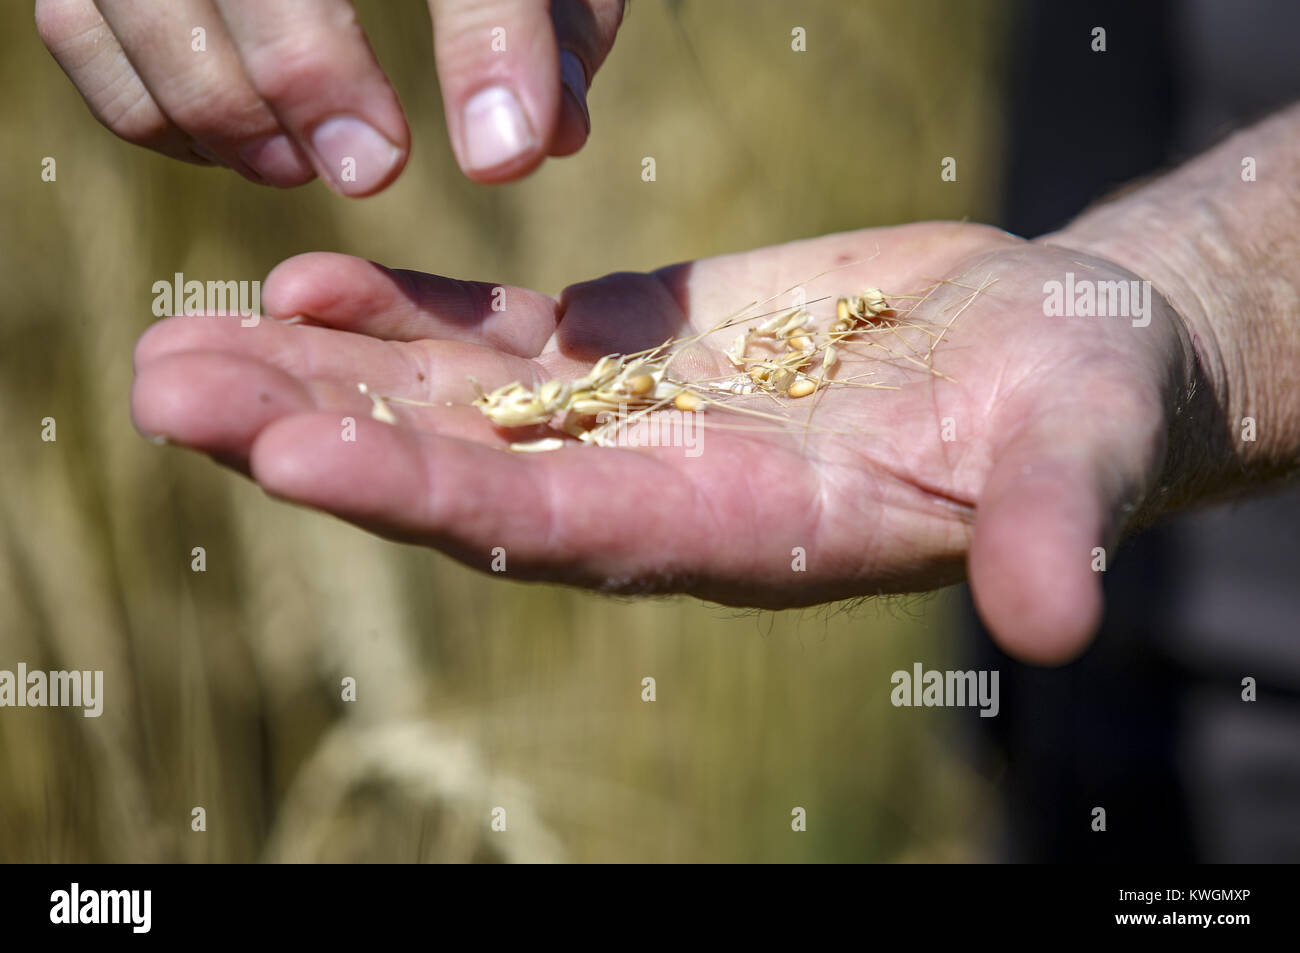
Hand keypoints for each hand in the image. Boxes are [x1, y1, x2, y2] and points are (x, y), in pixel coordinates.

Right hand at [37, 0, 624, 192]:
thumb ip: (550, 22)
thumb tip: (549, 136)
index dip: (488, 45)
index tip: (503, 158)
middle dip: (306, 70)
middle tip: (373, 169)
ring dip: (214, 104)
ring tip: (294, 168)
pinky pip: (77, 25)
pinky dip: (146, 107)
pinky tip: (231, 146)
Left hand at [131, 222, 1202, 663]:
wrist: (1055, 351)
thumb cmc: (1083, 408)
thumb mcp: (1080, 460)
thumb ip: (1050, 532)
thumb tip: (1056, 626)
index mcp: (748, 535)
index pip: (565, 533)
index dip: (436, 503)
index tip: (300, 460)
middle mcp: (663, 490)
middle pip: (464, 480)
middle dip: (318, 441)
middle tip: (167, 394)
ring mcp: (637, 415)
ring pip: (453, 409)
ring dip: (321, 378)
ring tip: (186, 344)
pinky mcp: (638, 345)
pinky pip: (497, 341)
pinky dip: (402, 315)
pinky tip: (309, 281)